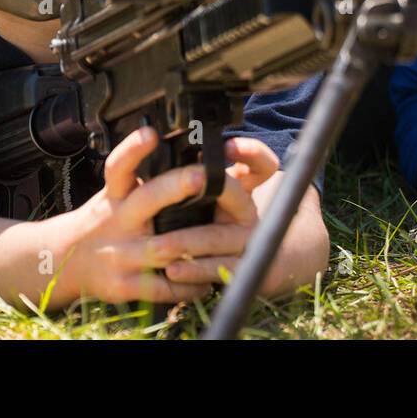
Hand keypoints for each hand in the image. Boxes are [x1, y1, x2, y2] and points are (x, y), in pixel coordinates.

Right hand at [61, 128, 264, 302]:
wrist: (64, 259)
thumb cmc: (103, 221)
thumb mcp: (114, 194)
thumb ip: (142, 179)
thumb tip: (187, 152)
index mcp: (116, 195)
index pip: (119, 167)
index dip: (134, 149)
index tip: (151, 133)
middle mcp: (117, 221)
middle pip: (148, 199)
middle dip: (176, 187)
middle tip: (201, 175)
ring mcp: (120, 254)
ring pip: (164, 248)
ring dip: (197, 245)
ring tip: (228, 241)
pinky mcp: (124, 285)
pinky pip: (164, 287)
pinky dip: (189, 285)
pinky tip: (206, 280)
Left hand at [158, 136, 280, 286]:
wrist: (232, 260)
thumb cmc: (203, 216)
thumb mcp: (201, 193)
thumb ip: (189, 175)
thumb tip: (159, 151)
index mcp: (240, 185)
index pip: (259, 163)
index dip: (250, 152)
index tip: (227, 146)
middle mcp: (246, 210)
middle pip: (235, 194)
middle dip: (208, 187)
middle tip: (185, 184)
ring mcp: (246, 240)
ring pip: (219, 237)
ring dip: (186, 241)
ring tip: (156, 246)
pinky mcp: (237, 268)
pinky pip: (217, 269)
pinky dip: (193, 270)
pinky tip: (172, 271)